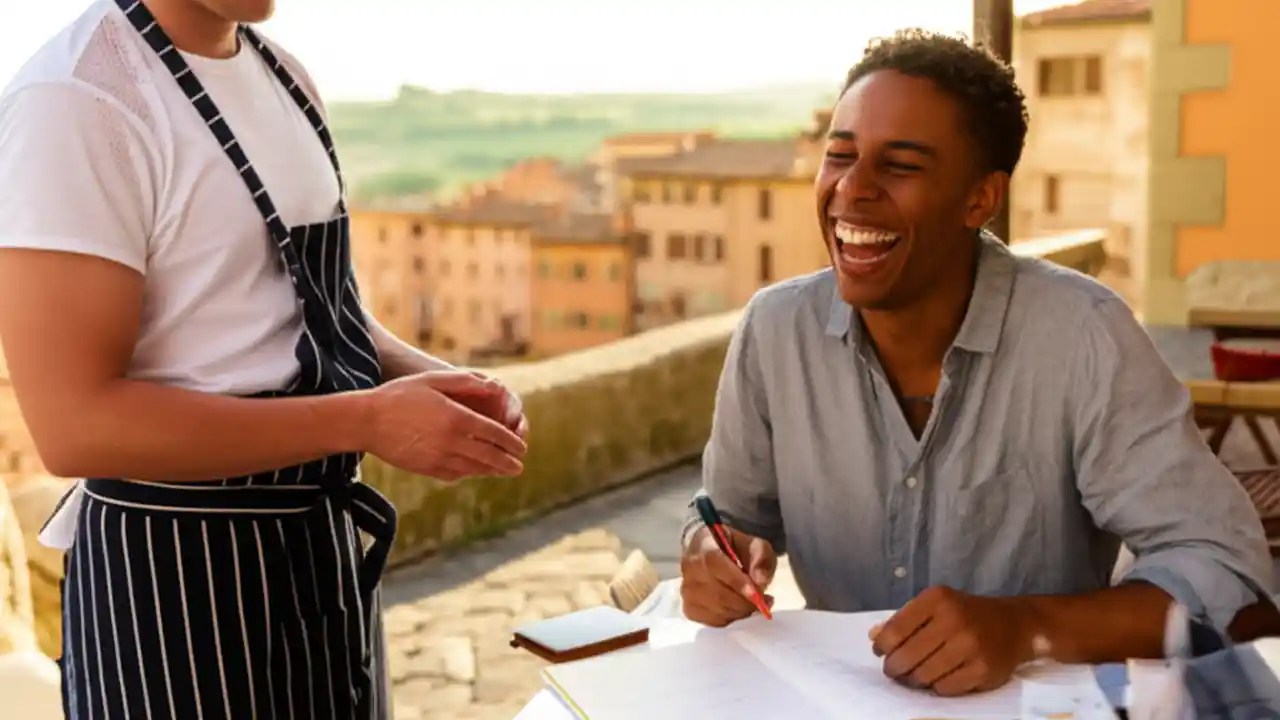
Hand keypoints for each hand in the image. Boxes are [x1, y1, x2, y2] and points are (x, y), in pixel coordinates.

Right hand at [364, 371, 526, 481]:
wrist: (366, 421)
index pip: (493, 433)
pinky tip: (474, 471)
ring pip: (473, 468)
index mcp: (456, 418)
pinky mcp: (425, 468)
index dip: (511, 441)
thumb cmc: (400, 395)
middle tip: (519, 466)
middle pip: (488, 455)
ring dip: (492, 471)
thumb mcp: (433, 380)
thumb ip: (466, 382)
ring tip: (505, 472)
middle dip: (507, 462)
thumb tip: (496, 386)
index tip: (522, 447)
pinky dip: (469, 473)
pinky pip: (454, 474)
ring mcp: (437, 457)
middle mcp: (450, 441)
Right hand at [680, 525, 776, 626]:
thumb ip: (761, 559)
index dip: (735, 581)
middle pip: (716, 593)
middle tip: (764, 602)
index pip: (714, 564)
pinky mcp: (689, 608)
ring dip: (740, 612)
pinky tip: (738, 611)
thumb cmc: (735, 549)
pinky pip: (712, 621)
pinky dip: (730, 620)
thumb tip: (760, 581)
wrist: (713, 553)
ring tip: (755, 605)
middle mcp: (690, 568)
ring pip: (716, 610)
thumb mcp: (755, 545)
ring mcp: (687, 590)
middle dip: (745, 602)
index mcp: (704, 545)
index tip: (756, 595)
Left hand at [870, 586, 1035, 695]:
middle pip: (907, 656)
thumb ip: (904, 619)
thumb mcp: (935, 606)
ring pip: (924, 675)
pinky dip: (937, 687)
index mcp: (937, 599)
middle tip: (894, 670)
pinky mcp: (983, 669)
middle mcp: (954, 619)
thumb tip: (874, 636)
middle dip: (894, 668)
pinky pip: (945, 688)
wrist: (1013, 625)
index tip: (880, 651)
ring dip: (914, 679)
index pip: (896, 630)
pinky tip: (939, 677)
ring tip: (915, 675)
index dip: (882, 646)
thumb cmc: (965, 614)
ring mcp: (970, 646)